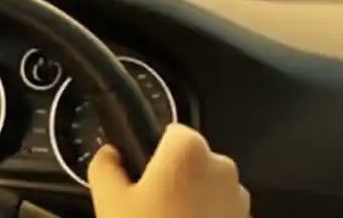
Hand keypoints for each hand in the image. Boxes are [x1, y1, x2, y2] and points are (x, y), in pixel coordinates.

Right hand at [88, 123, 249, 217]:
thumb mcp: (109, 201)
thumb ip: (105, 166)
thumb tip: (109, 155)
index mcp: (188, 150)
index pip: (169, 133)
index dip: (152, 156)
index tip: (140, 180)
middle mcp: (221, 166)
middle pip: (189, 162)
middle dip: (172, 181)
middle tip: (148, 211)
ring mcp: (237, 198)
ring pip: (206, 189)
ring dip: (190, 203)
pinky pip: (219, 213)